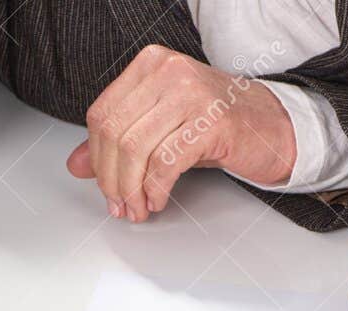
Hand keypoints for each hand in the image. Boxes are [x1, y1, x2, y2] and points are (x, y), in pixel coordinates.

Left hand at [66, 44, 296, 222]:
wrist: (272, 126)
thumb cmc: (217, 124)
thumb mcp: (159, 128)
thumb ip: (116, 143)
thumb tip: (75, 164)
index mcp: (150, 65)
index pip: (102, 114)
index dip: (97, 158)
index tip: (105, 186)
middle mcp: (169, 71)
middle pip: (115, 133)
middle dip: (112, 179)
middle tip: (120, 205)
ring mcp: (191, 93)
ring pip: (136, 149)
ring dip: (132, 190)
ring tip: (139, 207)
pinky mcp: (212, 121)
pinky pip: (166, 163)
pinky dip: (156, 189)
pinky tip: (159, 199)